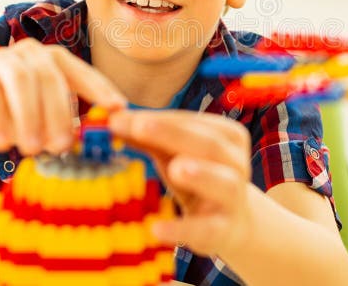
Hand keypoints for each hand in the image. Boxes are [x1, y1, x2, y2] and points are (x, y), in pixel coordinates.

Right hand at [0, 38, 125, 154]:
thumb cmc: (12, 109)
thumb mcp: (41, 116)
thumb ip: (65, 123)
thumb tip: (92, 143)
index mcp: (52, 60)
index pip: (81, 71)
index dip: (100, 88)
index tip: (118, 109)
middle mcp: (29, 53)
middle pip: (50, 78)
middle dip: (60, 114)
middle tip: (62, 146)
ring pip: (20, 82)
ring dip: (29, 117)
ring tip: (32, 149)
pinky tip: (3, 143)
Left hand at [109, 110, 252, 256]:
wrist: (232, 223)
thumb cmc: (197, 178)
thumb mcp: (173, 154)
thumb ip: (145, 136)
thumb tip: (111, 119)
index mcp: (227, 136)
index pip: (191, 121)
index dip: (158, 118)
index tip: (120, 116)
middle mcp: (236, 163)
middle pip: (209, 145)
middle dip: (175, 134)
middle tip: (141, 127)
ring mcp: (233, 198)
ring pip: (224, 183)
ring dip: (201, 174)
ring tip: (176, 168)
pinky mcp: (222, 230)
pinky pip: (205, 229)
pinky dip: (181, 229)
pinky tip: (156, 228)